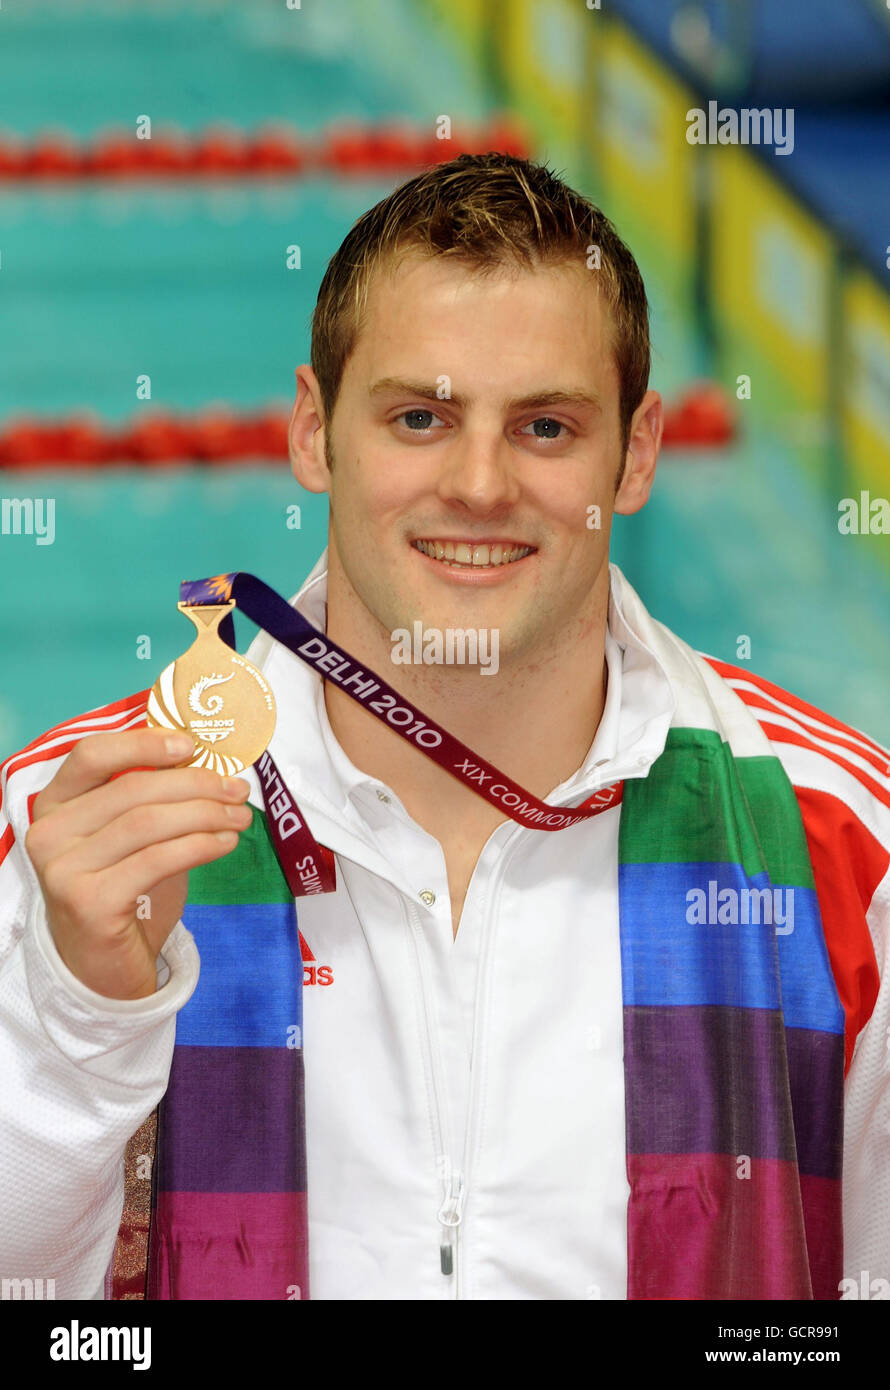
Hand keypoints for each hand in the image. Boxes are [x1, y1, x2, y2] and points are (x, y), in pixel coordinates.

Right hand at [24, 729, 251, 999]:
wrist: (102, 968)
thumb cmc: (123, 891)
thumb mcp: (130, 837)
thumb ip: (151, 799)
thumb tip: (207, 764)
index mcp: (55, 804)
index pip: (92, 754)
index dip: (144, 743)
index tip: (192, 745)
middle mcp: (49, 833)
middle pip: (132, 788)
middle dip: (195, 784)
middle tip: (237, 789)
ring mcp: (64, 869)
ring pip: (147, 822)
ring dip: (205, 814)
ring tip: (240, 818)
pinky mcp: (90, 903)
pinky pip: (156, 860)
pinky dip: (199, 846)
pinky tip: (224, 844)